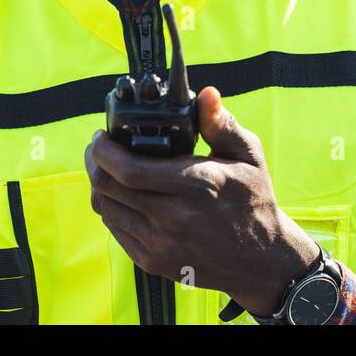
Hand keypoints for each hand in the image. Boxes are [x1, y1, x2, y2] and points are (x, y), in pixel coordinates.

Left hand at [85, 86, 317, 316]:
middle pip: (108, 188)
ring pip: (107, 210)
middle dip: (94, 163)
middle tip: (99, 148)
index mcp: (197, 184)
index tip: (102, 135)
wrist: (261, 260)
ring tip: (108, 169)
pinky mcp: (154, 262)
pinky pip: (116, 232)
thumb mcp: (248, 156)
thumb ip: (222, 124)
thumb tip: (206, 94)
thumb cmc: (253, 200)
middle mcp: (174, 217)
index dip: (104, 150)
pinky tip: (124, 197)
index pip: (129, 169)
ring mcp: (161, 244)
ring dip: (100, 185)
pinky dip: (112, 210)